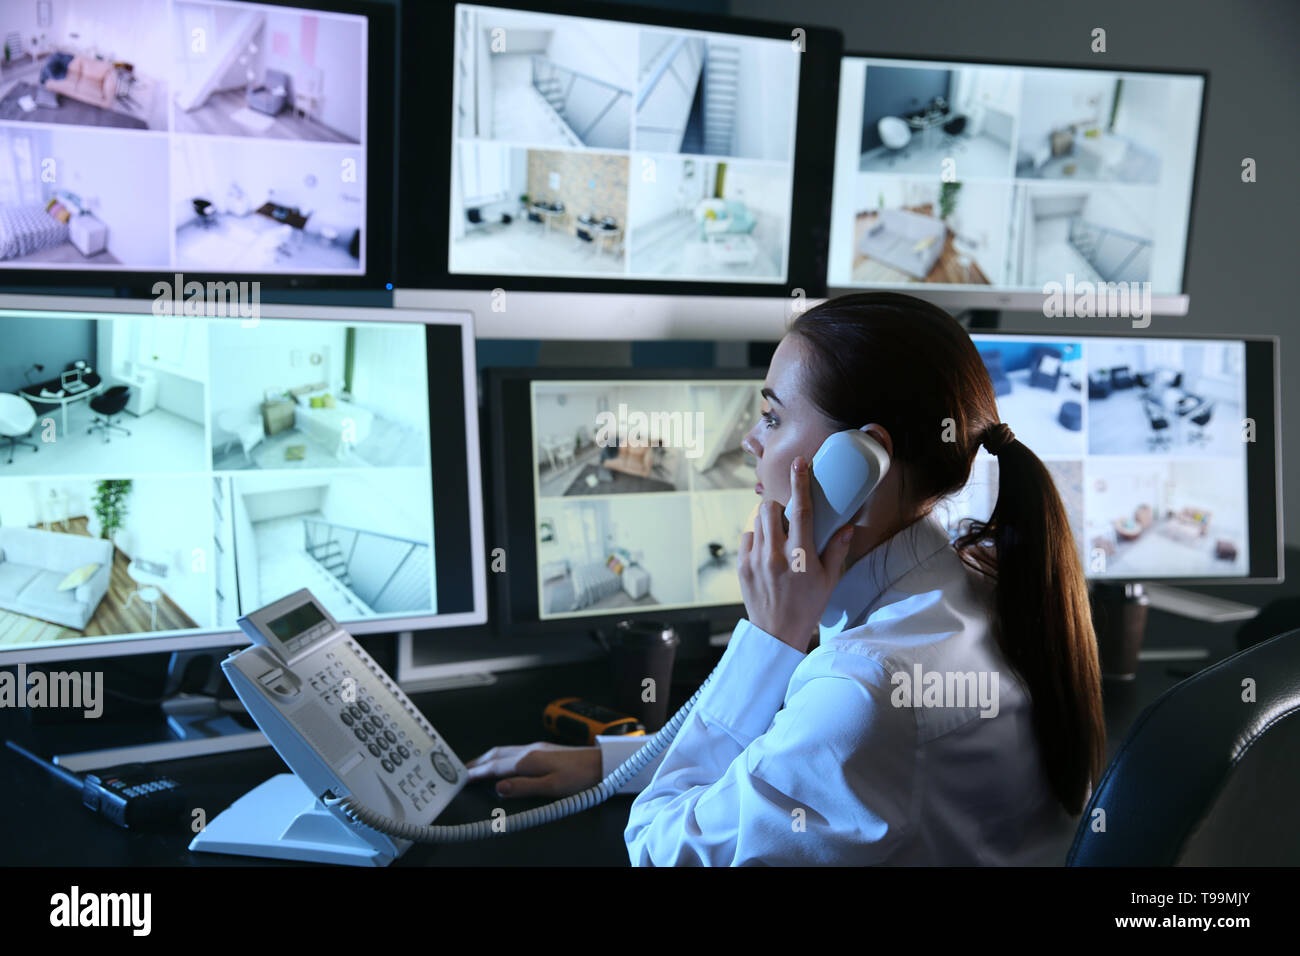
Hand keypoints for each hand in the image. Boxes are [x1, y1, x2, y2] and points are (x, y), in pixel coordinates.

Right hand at [464, 742, 601, 797]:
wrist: (600, 763)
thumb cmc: (580, 777)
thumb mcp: (552, 787)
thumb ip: (524, 787)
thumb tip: (499, 787)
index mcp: (529, 760)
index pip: (496, 766)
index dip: (478, 773)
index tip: (463, 777)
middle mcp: (530, 750)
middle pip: (497, 754)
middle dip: (479, 762)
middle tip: (464, 770)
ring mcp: (537, 747)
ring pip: (505, 750)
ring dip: (489, 757)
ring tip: (478, 765)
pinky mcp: (543, 749)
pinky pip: (514, 751)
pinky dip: (501, 756)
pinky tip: (503, 761)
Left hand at [739, 456, 854, 653]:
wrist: (777, 633)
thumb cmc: (808, 606)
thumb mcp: (829, 580)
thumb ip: (837, 551)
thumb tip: (847, 527)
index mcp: (801, 556)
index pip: (800, 511)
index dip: (800, 483)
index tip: (800, 463)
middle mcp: (775, 555)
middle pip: (770, 509)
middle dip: (779, 506)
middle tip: (788, 517)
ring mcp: (755, 560)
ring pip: (757, 521)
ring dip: (768, 521)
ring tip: (779, 537)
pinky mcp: (742, 566)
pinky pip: (747, 537)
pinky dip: (757, 538)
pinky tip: (766, 551)